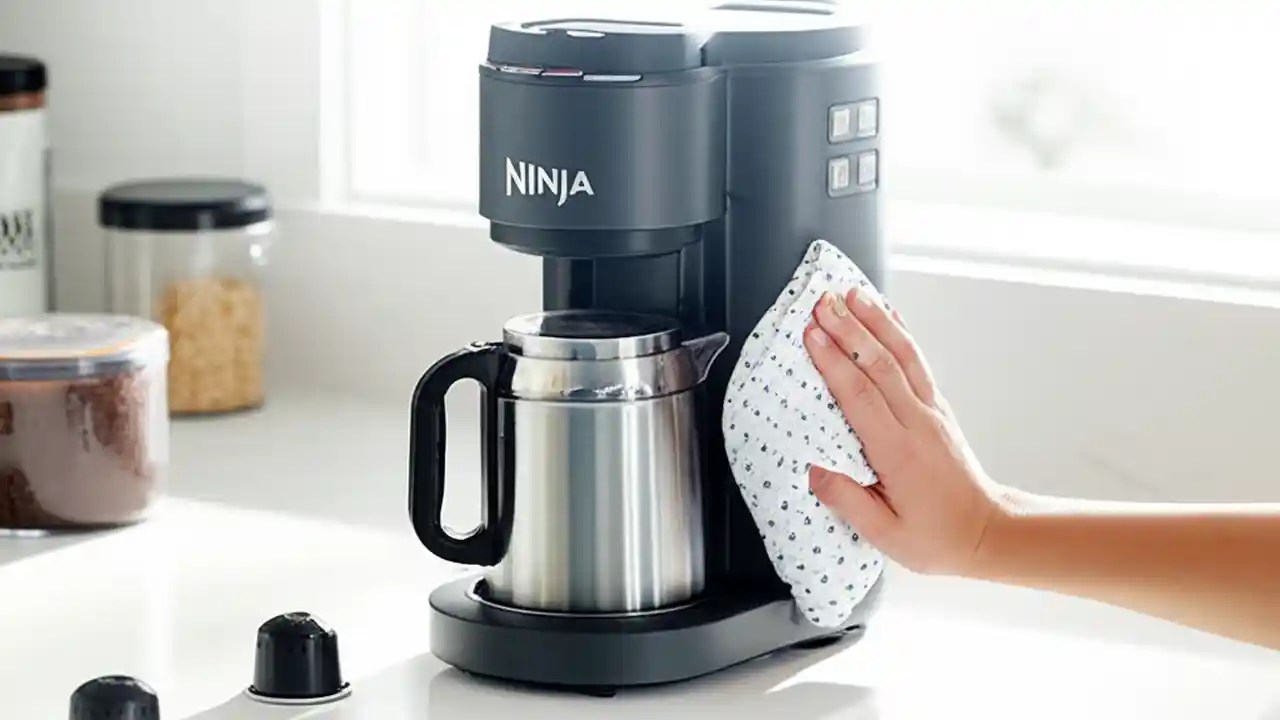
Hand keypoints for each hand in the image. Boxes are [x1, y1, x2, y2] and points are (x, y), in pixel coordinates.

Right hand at [802, 287, 1008, 576]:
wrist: (990, 533)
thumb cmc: (938, 537)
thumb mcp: (887, 536)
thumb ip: (848, 502)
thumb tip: (814, 472)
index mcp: (899, 452)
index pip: (861, 397)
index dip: (834, 363)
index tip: (812, 335)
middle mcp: (918, 423)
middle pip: (879, 364)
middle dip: (848, 328)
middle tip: (822, 301)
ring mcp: (931, 411)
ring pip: (902, 355)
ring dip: (875, 321)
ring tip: (851, 294)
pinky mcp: (938, 408)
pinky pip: (917, 361)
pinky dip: (900, 332)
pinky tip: (887, 314)